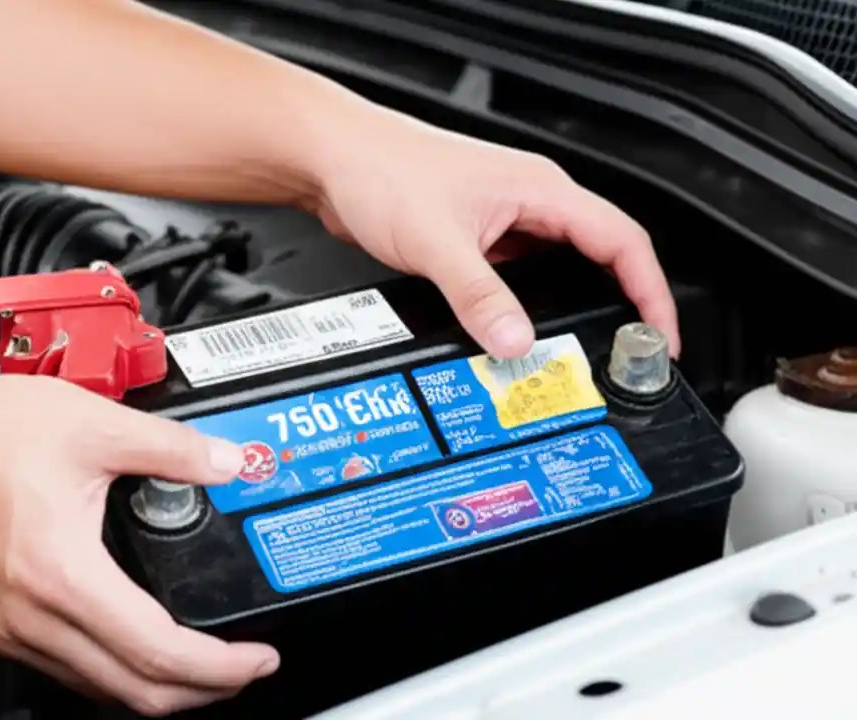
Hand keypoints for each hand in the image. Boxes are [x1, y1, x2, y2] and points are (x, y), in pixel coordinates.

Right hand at [0, 373, 276, 716]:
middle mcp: (37, 619)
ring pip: (101, 690)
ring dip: (159, 687)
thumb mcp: (93, 426)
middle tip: (243, 668)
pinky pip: (70, 672)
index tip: (257, 658)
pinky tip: (139, 647)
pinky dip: (117, 673)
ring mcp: (13, 630)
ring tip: (203, 663)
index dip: (220, 667)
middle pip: (135, 691)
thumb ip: (172, 448)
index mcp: (66, 575)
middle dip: (202, 691)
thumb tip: (228, 462)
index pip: (160, 653)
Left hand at [304, 104, 678, 358]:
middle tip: (629, 351)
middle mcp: (529, 200)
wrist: (332, 160)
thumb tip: (516, 341)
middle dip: (622, 304)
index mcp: (541, 190)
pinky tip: (516, 329)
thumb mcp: (437, 242)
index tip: (660, 336)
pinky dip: (526, 305)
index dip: (652, 292)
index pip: (623, 241)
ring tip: (579, 348)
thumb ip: (480, 297)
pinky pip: (519, 274)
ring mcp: (503, 218)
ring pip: (558, 267)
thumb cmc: (381, 170)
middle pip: (600, 256)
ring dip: (571, 305)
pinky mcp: (476, 235)